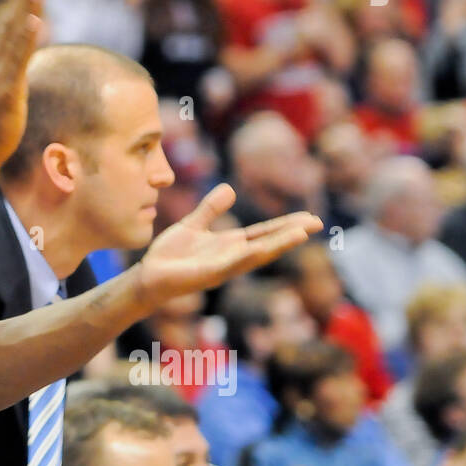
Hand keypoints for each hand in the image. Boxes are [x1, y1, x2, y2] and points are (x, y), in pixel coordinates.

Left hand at [135, 184, 321, 307]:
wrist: (148, 275)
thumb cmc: (170, 254)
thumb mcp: (192, 225)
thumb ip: (210, 209)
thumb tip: (230, 189)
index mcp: (230, 245)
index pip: (264, 233)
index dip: (286, 225)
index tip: (310, 218)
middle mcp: (231, 257)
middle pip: (267, 243)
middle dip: (291, 233)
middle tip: (317, 223)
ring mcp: (222, 267)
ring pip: (255, 255)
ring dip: (277, 245)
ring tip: (301, 234)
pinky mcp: (207, 275)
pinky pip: (230, 265)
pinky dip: (246, 256)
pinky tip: (260, 249)